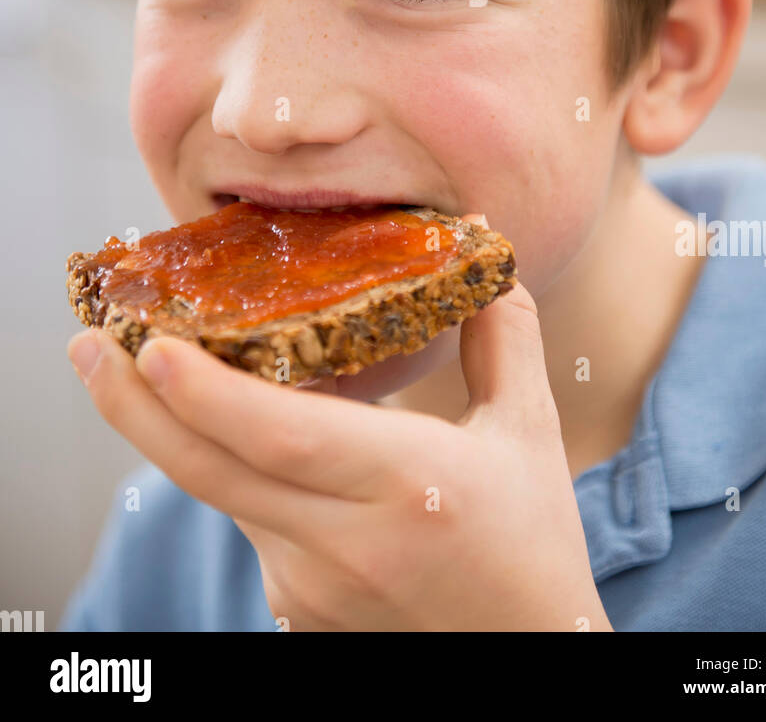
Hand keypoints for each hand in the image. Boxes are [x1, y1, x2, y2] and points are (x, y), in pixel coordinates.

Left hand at [68, 276, 611, 631]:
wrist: (524, 655)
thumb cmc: (531, 540)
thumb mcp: (529, 432)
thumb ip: (504, 338)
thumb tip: (485, 256)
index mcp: (409, 484)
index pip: (285, 439)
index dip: (212, 395)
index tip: (155, 349)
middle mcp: (346, 540)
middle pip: (214, 472)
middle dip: (135, 407)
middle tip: (88, 346)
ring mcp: (310, 582)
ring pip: (221, 491)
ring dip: (170, 430)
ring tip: (127, 367)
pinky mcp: (295, 604)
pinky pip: (246, 516)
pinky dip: (224, 465)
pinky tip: (217, 425)